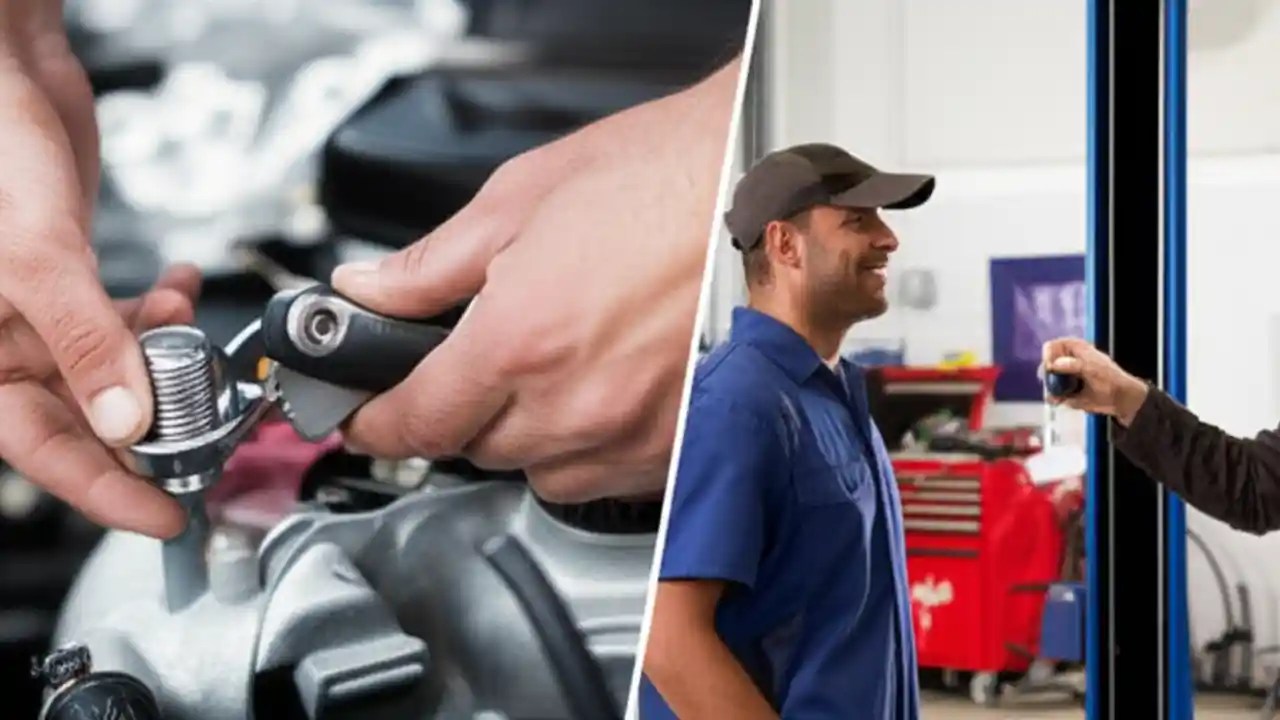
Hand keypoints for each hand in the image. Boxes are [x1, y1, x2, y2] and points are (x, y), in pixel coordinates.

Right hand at [0, 265, 201, 536]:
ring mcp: (38, 321)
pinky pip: (123, 317)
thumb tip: (125, 418)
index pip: (43, 450)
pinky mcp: (70, 285)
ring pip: (118, 369)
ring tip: (195, 342)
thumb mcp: (34, 259)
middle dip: (157, 425)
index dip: (107, 492)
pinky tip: (183, 289)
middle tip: (213, 437)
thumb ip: (82, 338)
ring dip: (166, 358)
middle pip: (90, 419)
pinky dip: (160, 310)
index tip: (166, 516)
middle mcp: (7, 350)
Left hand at [332, 57, 741, 502]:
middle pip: (474, 451)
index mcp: (521, 339)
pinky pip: (607, 478)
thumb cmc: (661, 175)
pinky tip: (600, 389)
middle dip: (456, 413)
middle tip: (472, 362)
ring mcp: (633, 432)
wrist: (757, 183)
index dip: (375, 423)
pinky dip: (588, 446)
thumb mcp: (518, 199)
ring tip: (548, 371)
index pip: (416, 421)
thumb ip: (428, 265)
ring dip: (524, 437)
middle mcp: (576, 403)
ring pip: (541, 475)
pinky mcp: (678, 445)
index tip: (363, 419)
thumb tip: (369, 292)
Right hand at [1042, 337, 1148, 425]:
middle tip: (1053, 382)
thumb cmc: (1111, 379)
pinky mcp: (1065, 392)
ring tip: (1059, 395)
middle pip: (1046, 364)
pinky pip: (1052, 394)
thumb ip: (1072, 365)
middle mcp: (1067, 361)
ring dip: (1050, 388)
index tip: (1050, 367)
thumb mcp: (1092, 368)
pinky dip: (1053, 398)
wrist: (1120, 400)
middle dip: (1047, 374)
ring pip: (1047, 380)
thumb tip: (1053, 365)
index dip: (1048, 355)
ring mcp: (1065, 377)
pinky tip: (1060, 401)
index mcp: (1074, 349)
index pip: (1052, 346)